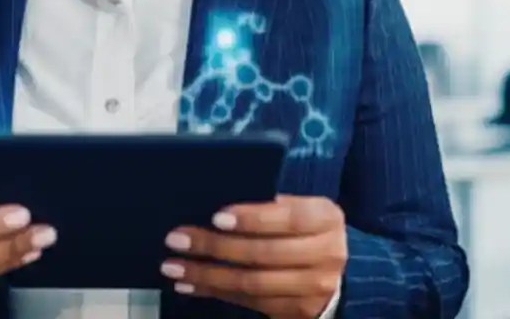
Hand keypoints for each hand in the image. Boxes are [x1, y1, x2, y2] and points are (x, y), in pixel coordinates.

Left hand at [161, 195, 346, 318]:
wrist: (335, 269)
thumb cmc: (306, 227)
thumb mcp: (300, 206)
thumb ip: (271, 204)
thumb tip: (217, 202)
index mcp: (327, 218)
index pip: (289, 218)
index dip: (252, 218)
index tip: (216, 217)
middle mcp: (328, 254)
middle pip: (265, 254)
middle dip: (216, 247)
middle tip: (177, 239)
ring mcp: (315, 288)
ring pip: (253, 284)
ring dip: (208, 275)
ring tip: (174, 266)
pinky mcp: (298, 311)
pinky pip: (250, 303)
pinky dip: (215, 292)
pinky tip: (190, 284)